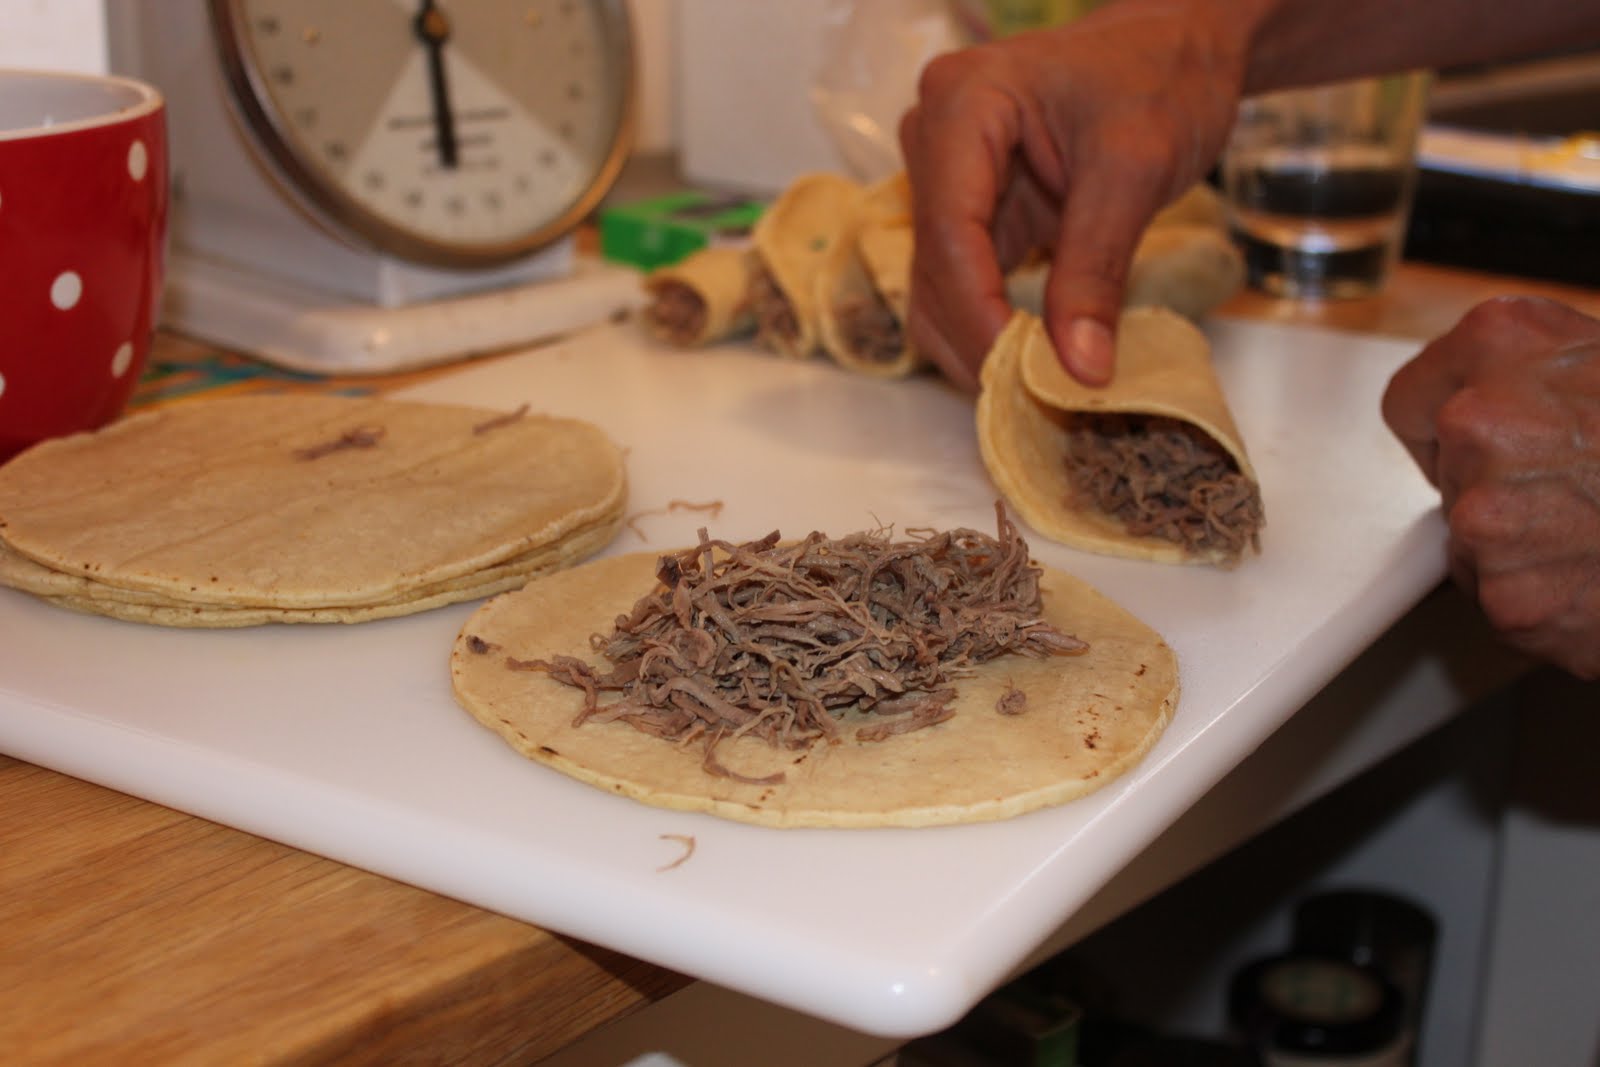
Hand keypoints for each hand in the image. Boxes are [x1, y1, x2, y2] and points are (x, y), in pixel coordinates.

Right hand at [898, 1, 1249, 389]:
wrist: (1179, 47)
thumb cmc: (1161, 76)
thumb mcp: (1136, 170)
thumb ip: (1098, 270)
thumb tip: (1079, 368)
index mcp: (963, 105)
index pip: (947, 232)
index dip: (979, 314)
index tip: (1021, 377)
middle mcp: (934, 140)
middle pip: (932, 269)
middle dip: (978, 339)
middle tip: (1036, 400)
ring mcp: (947, 179)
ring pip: (939, 289)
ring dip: (981, 345)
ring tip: (1039, 390)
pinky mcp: (973, 212)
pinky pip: (967, 285)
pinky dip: (996, 329)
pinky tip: (1035, 363)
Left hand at [1383, 297, 1599, 679]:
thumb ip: (1537, 376)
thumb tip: (1497, 399)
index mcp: (1499, 343)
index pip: (1411, 401)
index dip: (1442, 433)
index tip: (1471, 450)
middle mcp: (1479, 420)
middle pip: (1449, 479)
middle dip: (1502, 491)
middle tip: (1586, 494)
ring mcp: (1488, 514)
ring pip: (1478, 547)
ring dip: (1528, 550)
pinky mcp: (1510, 596)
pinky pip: (1510, 606)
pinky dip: (1554, 604)